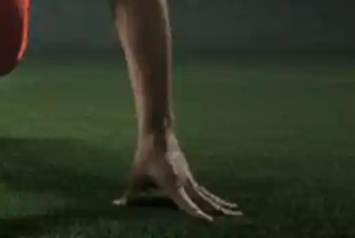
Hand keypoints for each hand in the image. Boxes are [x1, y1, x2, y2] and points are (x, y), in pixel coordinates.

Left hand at [115, 130, 240, 221]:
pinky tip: (218, 203)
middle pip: (205, 199)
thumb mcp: (137, 174)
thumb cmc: (146, 154)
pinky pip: (203, 190)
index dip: (196, 213)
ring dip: (220, 204)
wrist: (158, 133)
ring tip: (236, 211)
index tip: (208, 222)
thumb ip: (131, 192)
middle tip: (237, 216)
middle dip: (219, 210)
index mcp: (173, 184)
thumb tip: (117, 204)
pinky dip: (212, 197)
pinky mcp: (189, 174)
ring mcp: (189, 178)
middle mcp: (185, 182)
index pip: (187, 202)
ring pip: (207, 194)